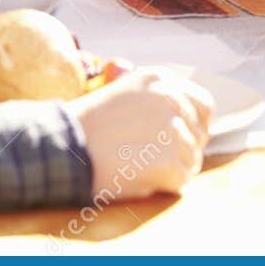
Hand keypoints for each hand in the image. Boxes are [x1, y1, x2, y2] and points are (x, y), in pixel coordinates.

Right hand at [69, 69, 213, 198]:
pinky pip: (180, 180)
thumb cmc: (87, 128)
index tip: (180, 141)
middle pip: (200, 136)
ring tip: (140, 168)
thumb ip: (158, 104)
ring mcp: (172, 128)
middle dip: (183, 151)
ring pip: (192, 160)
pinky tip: (139, 179)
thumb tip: (193, 125)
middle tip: (153, 161)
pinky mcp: (168, 159)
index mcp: (161, 80)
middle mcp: (172, 98)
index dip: (195, 126)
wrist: (60, 147)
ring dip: (172, 170)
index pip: (204, 105)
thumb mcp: (125, 97)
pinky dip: (163, 186)